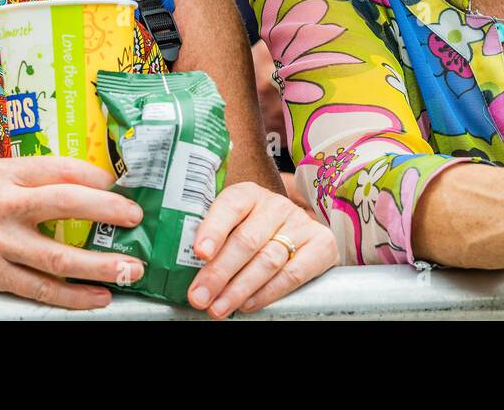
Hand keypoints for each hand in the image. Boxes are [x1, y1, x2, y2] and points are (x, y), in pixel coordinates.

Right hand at [0, 156, 145, 308]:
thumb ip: (20, 178)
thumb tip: (69, 184)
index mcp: (2, 172)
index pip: (62, 167)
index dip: (99, 175)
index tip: (121, 182)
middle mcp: (1, 203)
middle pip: (70, 202)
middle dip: (110, 209)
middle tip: (137, 216)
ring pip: (59, 255)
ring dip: (100, 264)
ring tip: (130, 269)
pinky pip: (37, 290)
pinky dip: (70, 297)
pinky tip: (95, 299)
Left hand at [186, 181, 335, 317]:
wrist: (300, 235)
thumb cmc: (255, 232)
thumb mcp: (234, 227)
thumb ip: (213, 241)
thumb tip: (181, 269)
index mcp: (249, 195)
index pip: (230, 205)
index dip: (214, 229)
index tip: (200, 253)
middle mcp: (276, 205)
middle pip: (246, 240)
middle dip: (219, 273)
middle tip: (199, 296)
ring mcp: (300, 224)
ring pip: (268, 260)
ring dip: (239, 288)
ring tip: (219, 307)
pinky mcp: (322, 245)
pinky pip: (293, 274)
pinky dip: (268, 293)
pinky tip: (248, 304)